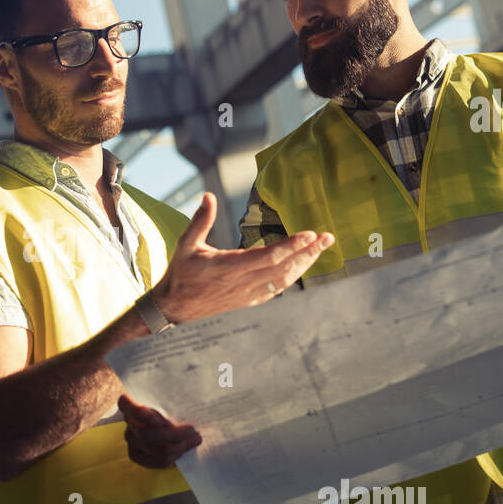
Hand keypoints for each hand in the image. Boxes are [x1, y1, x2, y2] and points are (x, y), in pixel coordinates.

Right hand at [119, 393, 200, 468]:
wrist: (169, 416)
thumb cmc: (171, 404)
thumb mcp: (171, 398)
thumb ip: (173, 401)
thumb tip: (189, 406)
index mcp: (130, 402)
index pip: (132, 409)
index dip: (144, 417)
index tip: (160, 422)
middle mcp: (128, 420)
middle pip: (146, 434)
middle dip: (174, 436)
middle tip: (193, 431)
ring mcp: (130, 438)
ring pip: (156, 450)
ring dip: (179, 447)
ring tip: (195, 439)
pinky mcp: (135, 454)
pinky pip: (157, 461)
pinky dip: (175, 457)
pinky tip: (184, 449)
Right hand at [152, 193, 332, 324]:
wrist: (174, 308)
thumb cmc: (180, 275)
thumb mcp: (185, 244)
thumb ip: (200, 220)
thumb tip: (208, 196)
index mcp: (229, 267)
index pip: (268, 256)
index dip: (291, 246)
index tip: (310, 234)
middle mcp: (243, 283)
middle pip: (284, 268)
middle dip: (308, 252)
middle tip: (328, 238)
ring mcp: (248, 294)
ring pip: (284, 280)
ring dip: (304, 264)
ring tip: (320, 248)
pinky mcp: (249, 301)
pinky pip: (277, 290)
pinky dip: (292, 277)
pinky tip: (302, 266)